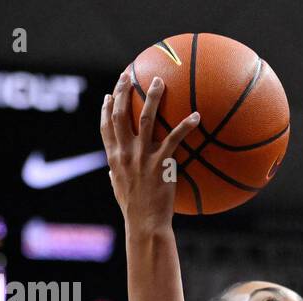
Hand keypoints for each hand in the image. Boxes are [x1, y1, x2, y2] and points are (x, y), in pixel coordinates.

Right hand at [101, 72, 200, 231]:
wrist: (146, 224)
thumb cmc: (135, 211)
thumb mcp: (119, 190)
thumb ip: (115, 176)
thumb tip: (111, 171)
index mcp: (114, 158)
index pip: (105, 127)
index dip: (105, 109)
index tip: (108, 95)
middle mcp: (125, 153)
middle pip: (119, 114)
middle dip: (121, 91)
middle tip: (127, 75)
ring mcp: (142, 156)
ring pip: (145, 118)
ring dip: (152, 97)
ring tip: (159, 81)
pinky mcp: (161, 163)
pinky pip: (175, 138)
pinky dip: (185, 125)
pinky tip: (197, 116)